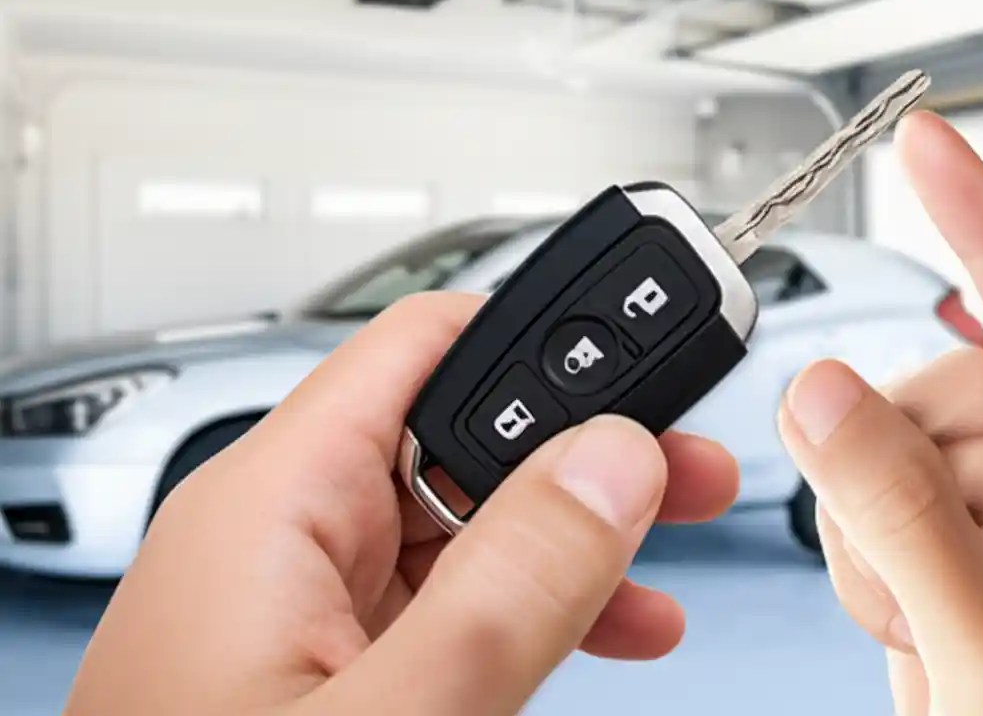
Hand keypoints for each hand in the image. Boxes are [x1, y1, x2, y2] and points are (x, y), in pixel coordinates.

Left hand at [65, 292, 739, 715]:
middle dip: (581, 447)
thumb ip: (508, 585)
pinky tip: (598, 632)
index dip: (549, 338)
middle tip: (686, 470)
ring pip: (463, 521)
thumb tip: (611, 462)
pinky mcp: (322, 667)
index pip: (429, 347)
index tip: (654, 364)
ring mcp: (300, 606)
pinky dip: (527, 605)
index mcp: (273, 506)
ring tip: (663, 563)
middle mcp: (281, 536)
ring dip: (571, 535)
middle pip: (458, 430)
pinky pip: (443, 600)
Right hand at [778, 113, 982, 714]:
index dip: (973, 244)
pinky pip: (861, 490)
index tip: (925, 144)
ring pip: (881, 435)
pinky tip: (903, 617)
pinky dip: (854, 556)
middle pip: (940, 382)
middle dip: (900, 486)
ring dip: (867, 534)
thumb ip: (910, 525)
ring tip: (921, 623)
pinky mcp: (957, 537)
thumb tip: (826, 395)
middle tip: (929, 589)